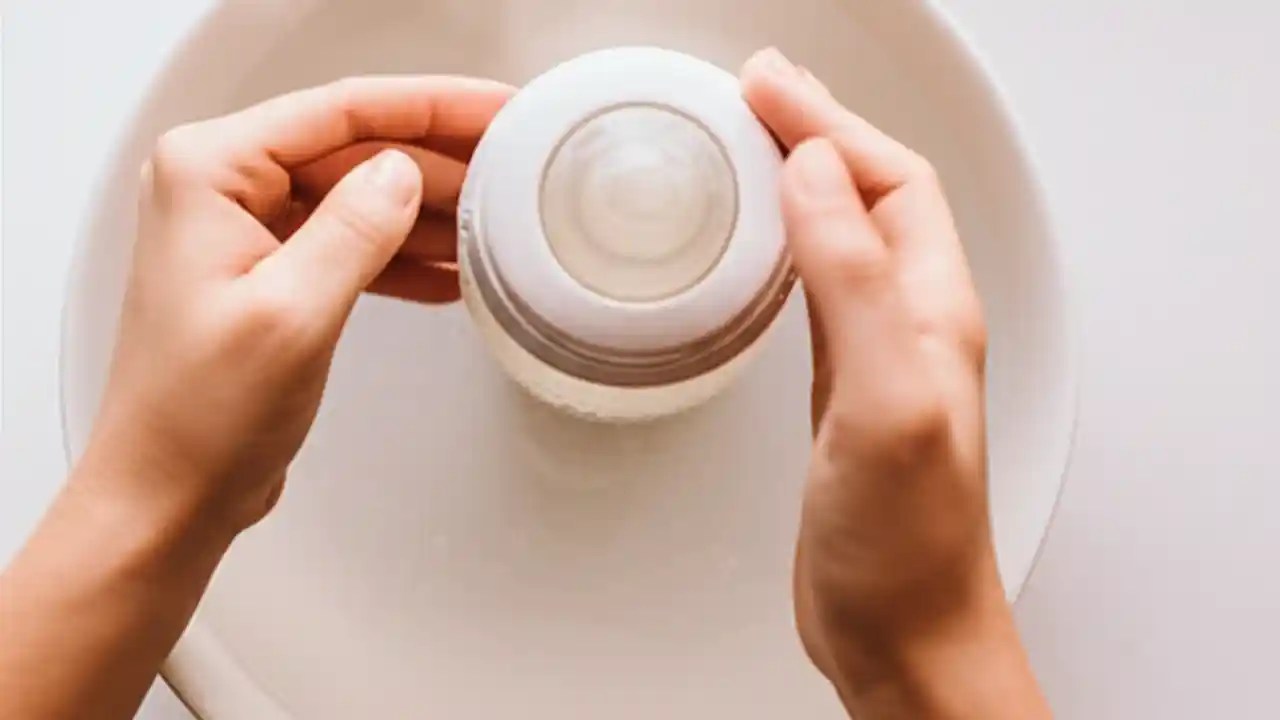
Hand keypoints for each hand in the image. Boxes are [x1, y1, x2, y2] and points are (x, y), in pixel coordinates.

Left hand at [82, 76, 512, 534]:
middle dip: (440, 160)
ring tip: (500, 221)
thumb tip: (405, 172)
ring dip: (430, 213)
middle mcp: (222, 188)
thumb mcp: (293, 314)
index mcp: (209, 172)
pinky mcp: (270, 275)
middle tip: (516, 165)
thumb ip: (356, 230)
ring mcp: (246, 233)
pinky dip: (404, 257)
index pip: (342, 113)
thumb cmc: (198, 417)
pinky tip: (458, 273)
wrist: (168, 495)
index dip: (432, 105)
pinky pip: (352, 244)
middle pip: (356, 149)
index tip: (497, 110)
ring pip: (361, 197)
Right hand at [742, 50, 1047, 716]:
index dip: (828, 124)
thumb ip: (855, 280)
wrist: (903, 635)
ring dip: (802, 181)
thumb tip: (814, 174)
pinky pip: (816, 291)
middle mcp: (912, 325)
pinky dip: (785, 247)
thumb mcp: (883, 398)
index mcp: (933, 311)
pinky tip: (763, 251)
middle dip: (815, 132)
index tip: (764, 90)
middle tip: (756, 95)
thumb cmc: (908, 546)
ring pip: (842, 236)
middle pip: (869, 194)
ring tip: (757, 146)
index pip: (888, 179)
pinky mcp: (838, 394)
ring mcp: (875, 358)